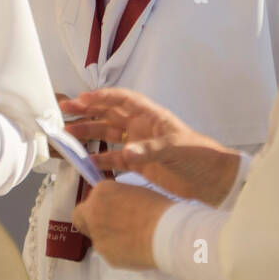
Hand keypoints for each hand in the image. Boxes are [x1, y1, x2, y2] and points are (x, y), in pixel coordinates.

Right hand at [63, 88, 240, 205]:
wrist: (214, 181)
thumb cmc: (200, 156)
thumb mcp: (176, 148)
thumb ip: (149, 150)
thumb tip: (125, 153)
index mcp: (151, 115)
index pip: (122, 100)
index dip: (101, 97)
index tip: (81, 99)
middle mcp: (142, 127)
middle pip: (109, 115)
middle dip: (87, 112)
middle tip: (64, 112)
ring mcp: (139, 145)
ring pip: (108, 135)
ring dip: (89, 134)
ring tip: (67, 135)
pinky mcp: (140, 165)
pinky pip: (114, 159)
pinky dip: (100, 159)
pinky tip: (86, 161)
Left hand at [71, 181, 171, 269]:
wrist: (165, 233)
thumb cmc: (156, 208)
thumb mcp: (134, 191)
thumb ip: (117, 198)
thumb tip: (115, 205)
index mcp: (101, 192)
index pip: (93, 196)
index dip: (102, 202)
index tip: (113, 207)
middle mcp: (93, 213)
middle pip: (80, 216)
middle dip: (89, 219)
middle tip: (108, 222)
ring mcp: (97, 237)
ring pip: (96, 236)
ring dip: (107, 236)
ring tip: (130, 237)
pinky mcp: (106, 256)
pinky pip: (108, 251)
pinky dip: (117, 250)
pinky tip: (134, 248)